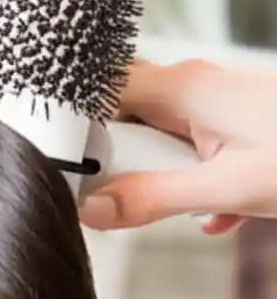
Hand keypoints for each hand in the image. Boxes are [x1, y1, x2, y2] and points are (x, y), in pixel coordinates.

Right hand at [80, 60, 276, 233]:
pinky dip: (186, 178)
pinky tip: (208, 212)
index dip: (71, 120)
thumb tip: (94, 208)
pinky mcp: (232, 121)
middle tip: (106, 188)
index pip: (99, 87)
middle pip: (120, 110)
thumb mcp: (229, 187)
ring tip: (164, 202)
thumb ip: (154, 198)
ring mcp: (214, 102)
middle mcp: (194, 86)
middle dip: (109, 152)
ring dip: (150, 169)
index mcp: (184, 88)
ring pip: (152, 130)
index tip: (65, 161)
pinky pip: (185, 145)